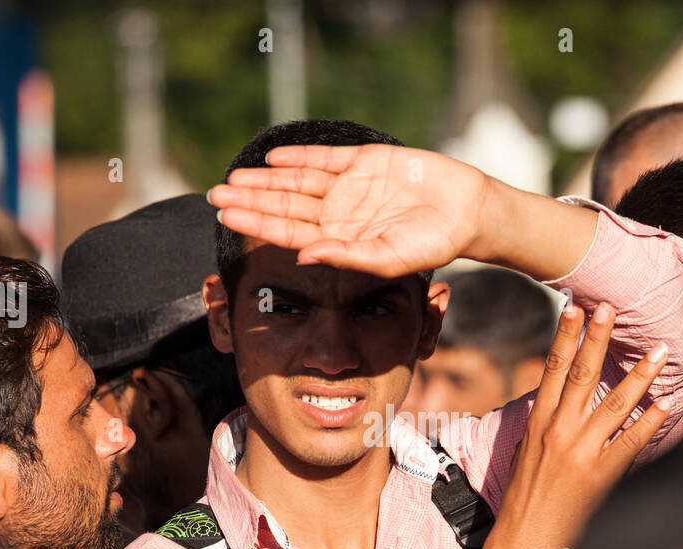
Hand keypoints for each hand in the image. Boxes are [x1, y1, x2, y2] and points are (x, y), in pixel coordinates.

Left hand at [207, 144, 490, 276]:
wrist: (467, 212)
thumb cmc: (432, 244)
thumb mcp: (389, 258)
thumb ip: (347, 257)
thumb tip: (304, 258)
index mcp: (340, 240)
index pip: (288, 232)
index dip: (257, 224)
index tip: (227, 216)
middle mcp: (338, 213)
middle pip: (285, 205)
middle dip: (250, 200)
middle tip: (214, 194)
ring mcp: (350, 187)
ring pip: (297, 181)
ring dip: (266, 179)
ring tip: (234, 176)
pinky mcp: (365, 161)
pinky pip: (325, 158)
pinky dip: (300, 156)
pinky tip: (273, 159)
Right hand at [451, 302, 670, 548]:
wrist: (523, 541)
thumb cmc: (524, 499)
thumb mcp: (524, 453)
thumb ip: (543, 425)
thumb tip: (554, 401)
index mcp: (537, 423)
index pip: (552, 370)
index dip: (564, 337)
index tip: (574, 308)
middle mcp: (558, 432)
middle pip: (581, 375)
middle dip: (597, 338)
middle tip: (611, 307)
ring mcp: (580, 452)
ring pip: (614, 403)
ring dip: (640, 374)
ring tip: (660, 351)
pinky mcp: (600, 475)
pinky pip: (631, 442)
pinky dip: (650, 421)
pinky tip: (668, 403)